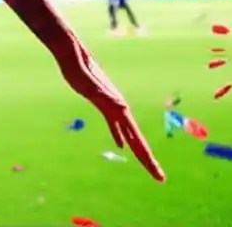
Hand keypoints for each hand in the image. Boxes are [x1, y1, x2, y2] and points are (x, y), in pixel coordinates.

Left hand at [54, 38, 164, 181]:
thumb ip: (106, 96)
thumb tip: (124, 107)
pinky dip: (118, 135)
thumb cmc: (78, 69)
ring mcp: (112, 106)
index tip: (157, 174)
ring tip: (146, 163)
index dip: (146, 158)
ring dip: (137, 149)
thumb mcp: (89, 85)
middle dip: (147, 159)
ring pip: (128, 133)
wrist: (72, 53)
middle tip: (159, 178)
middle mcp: (120, 108)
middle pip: (137, 140)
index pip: (137, 140)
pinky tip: (119, 144)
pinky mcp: (102, 103)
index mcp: (119, 109)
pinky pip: (115, 125)